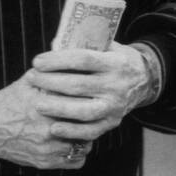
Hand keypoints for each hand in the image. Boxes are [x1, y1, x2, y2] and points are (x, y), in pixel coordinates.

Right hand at [0, 74, 94, 170]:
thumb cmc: (8, 101)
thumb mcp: (29, 81)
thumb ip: (54, 73)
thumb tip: (78, 63)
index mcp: (47, 104)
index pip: (82, 100)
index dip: (92, 96)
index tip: (96, 92)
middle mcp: (49, 128)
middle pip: (87, 123)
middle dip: (93, 115)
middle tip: (96, 108)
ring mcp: (48, 148)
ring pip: (85, 143)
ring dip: (87, 134)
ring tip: (85, 125)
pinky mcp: (45, 162)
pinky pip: (76, 161)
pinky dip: (78, 152)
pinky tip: (75, 141)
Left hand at [26, 40, 150, 140]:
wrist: (144, 80)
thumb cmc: (116, 59)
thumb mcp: (108, 46)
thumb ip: (84, 44)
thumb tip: (53, 45)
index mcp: (115, 62)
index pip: (83, 60)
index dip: (58, 61)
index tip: (37, 61)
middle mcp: (117, 85)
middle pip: (79, 85)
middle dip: (51, 82)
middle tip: (31, 78)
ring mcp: (115, 106)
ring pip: (84, 111)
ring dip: (58, 108)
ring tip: (38, 104)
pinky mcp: (113, 123)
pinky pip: (91, 131)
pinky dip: (71, 131)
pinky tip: (54, 127)